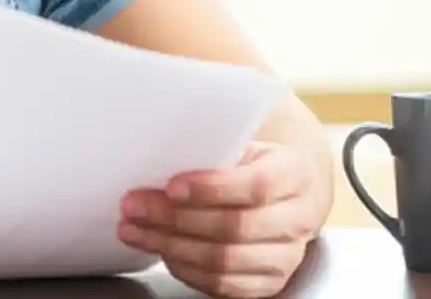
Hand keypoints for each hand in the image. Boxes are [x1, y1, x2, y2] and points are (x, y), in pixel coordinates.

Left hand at [117, 142, 321, 298]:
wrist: (286, 195)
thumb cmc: (253, 165)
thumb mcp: (242, 145)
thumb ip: (212, 151)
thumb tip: (157, 156)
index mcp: (294, 174)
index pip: (257, 185)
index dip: (212, 188)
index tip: (171, 186)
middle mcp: (297, 218)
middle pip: (234, 227)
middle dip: (175, 218)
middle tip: (134, 205)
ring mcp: (285, 256)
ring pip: (224, 260)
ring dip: (170, 245)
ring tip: (133, 229)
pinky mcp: (267, 283)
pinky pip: (221, 285)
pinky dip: (184, 268)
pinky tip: (159, 248)